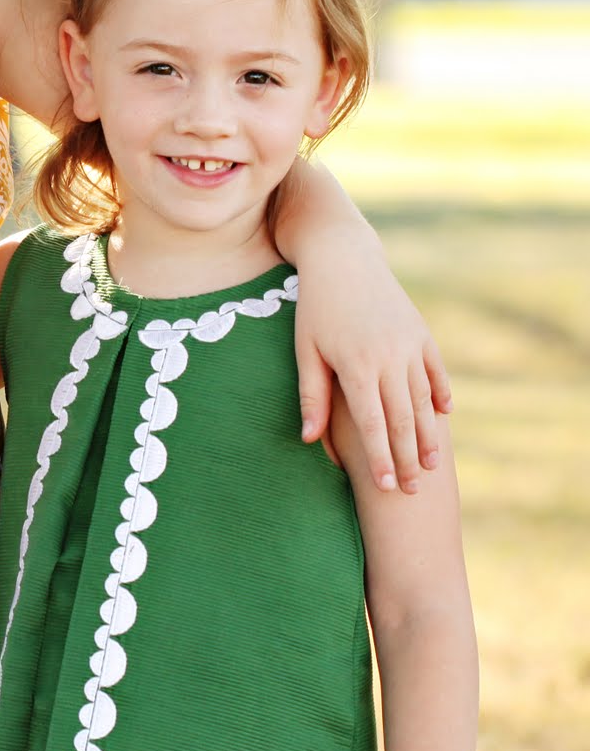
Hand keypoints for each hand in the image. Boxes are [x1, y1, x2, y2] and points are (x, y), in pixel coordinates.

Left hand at [294, 238, 452, 494]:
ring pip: (423, 400)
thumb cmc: (314, 309)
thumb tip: (309, 440)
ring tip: (433, 465)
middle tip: (412, 491)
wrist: (342, 259)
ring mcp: (410, 345)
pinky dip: (440, 394)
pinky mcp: (422, 333)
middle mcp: (389, 358)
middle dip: (408, 458)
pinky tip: (444, 416)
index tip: (385, 487)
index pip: (372, 424)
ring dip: (430, 434)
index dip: (380, 458)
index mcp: (357, 366)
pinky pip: (436, 370)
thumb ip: (311, 395)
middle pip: (402, 419)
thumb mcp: (306, 350)